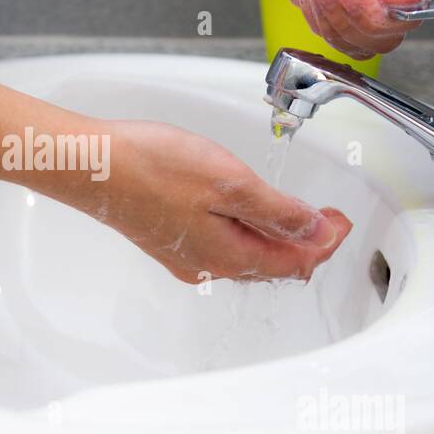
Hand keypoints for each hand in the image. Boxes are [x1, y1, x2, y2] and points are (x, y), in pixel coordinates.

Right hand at [56, 120, 351, 283]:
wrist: (91, 167)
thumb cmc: (152, 169)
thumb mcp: (230, 183)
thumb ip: (277, 213)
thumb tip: (315, 233)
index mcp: (229, 257)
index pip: (295, 261)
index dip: (326, 241)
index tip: (342, 220)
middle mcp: (208, 266)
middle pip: (273, 266)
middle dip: (307, 244)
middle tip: (328, 219)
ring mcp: (185, 256)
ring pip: (248, 258)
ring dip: (278, 239)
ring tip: (297, 215)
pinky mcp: (168, 240)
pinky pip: (224, 247)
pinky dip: (249, 234)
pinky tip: (248, 214)